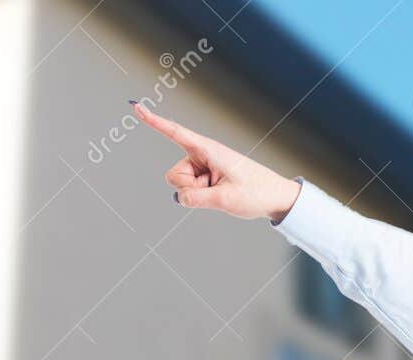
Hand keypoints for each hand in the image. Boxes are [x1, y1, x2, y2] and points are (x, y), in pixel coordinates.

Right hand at [129, 101, 301, 222]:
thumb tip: (178, 198)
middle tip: (215, 191)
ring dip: (198, 193)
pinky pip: (192, 190)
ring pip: (182, 184)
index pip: (176, 133)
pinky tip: (221, 194)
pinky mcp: (208, 177)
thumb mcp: (226, 199)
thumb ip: (198, 199)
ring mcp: (205, 167)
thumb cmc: (257, 192)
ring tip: (222, 192)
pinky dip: (202, 195)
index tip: (135, 106)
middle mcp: (204, 155)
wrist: (277, 197)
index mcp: (209, 150)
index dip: (154, 121)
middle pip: (175, 174)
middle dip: (188, 188)